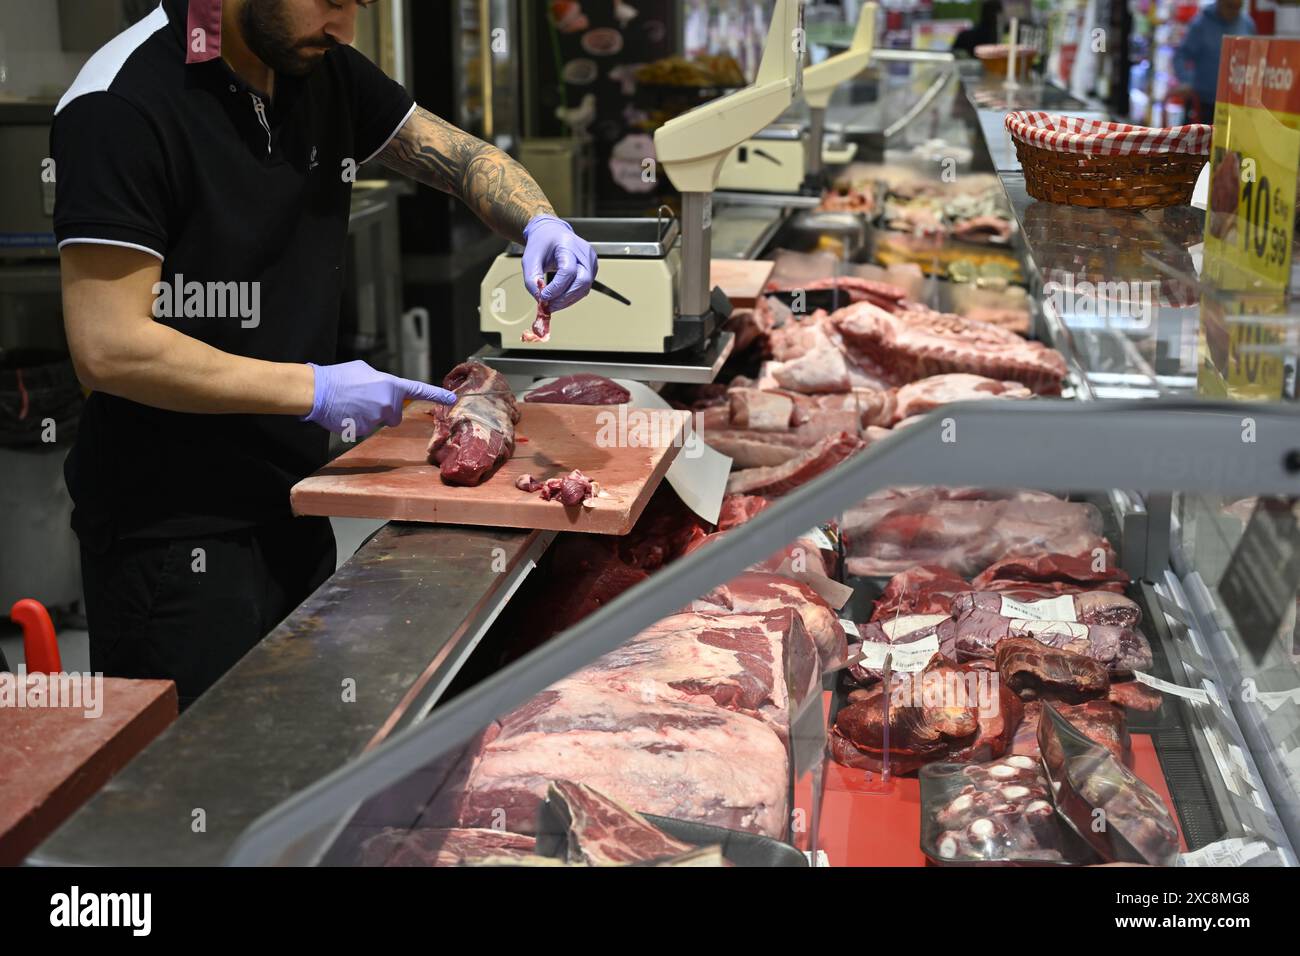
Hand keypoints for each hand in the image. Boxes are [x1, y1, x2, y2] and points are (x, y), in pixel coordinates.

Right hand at [303, 360, 456, 433]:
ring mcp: (376, 419)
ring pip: (377, 422)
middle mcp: (387, 404)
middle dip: (383, 411)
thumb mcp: (365, 370)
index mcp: (390, 385)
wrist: (317, 390)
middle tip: (364, 400)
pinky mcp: (364, 431)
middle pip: (394, 416)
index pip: (418, 390)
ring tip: (351, 403)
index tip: (452, 400)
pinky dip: (356, 423)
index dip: (436, 395)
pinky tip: (346, 413)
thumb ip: (381, 381)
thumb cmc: (339, 377)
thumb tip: (384, 388)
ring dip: (367, 416)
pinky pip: (364, 428)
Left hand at [521, 214, 597, 310]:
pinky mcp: (592, 268)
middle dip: (564, 298)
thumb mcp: (529, 260)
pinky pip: (585, 287)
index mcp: (568, 244)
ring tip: (553, 304)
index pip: (568, 271)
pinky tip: (560, 298)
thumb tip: (540, 300)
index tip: (543, 297)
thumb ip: (532, 280)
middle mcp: (584, 252)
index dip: (556, 288)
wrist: (551, 233)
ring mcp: (591, 260)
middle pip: (582, 281)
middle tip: (549, 306)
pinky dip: (572, 296)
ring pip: (585, 288)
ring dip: (568, 300)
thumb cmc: (541, 244)